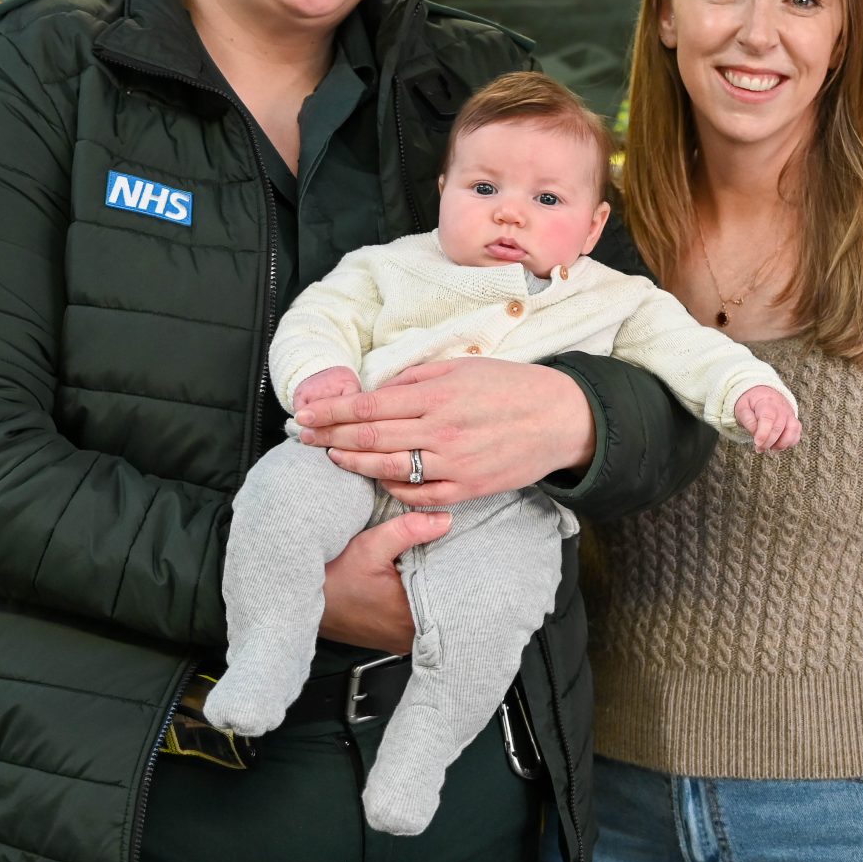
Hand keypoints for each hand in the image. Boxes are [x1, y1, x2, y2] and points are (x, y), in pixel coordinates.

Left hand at [300, 358, 595, 505]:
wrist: (559, 418)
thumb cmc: (509, 387)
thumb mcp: (462, 367)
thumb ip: (416, 377)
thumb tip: (377, 388)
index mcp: (436, 394)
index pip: (369, 405)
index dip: (332, 412)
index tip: (306, 415)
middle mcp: (440, 430)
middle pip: (370, 437)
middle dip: (330, 437)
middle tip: (303, 437)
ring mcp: (452, 463)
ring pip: (387, 468)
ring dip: (353, 463)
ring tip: (330, 458)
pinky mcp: (466, 489)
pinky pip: (418, 494)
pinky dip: (392, 488)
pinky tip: (376, 480)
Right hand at [317, 509, 450, 653]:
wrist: (298, 599)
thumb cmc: (331, 580)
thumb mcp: (370, 547)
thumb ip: (409, 530)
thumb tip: (443, 520)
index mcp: (410, 617)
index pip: (451, 593)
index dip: (455, 569)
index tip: (456, 552)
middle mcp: (408, 634)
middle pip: (441, 601)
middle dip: (443, 577)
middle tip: (444, 555)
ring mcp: (399, 639)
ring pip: (428, 611)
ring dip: (427, 588)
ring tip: (425, 566)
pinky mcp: (389, 637)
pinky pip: (414, 617)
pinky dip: (414, 599)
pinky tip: (408, 581)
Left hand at [734, 386, 800, 452]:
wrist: (763, 394)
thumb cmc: (751, 403)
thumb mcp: (743, 407)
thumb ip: (747, 420)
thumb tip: (755, 433)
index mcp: (766, 403)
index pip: (768, 418)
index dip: (763, 433)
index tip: (757, 443)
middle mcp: (781, 409)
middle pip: (778, 428)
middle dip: (768, 442)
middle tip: (759, 448)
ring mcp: (789, 415)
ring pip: (792, 431)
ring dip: (781, 444)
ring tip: (769, 447)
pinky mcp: (794, 422)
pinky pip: (796, 435)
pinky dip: (789, 444)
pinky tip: (777, 445)